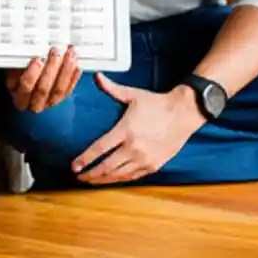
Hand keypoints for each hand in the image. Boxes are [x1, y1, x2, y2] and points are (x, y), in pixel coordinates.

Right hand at [6, 45, 79, 112]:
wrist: (30, 81)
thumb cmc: (21, 73)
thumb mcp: (16, 69)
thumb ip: (21, 63)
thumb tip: (30, 51)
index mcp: (19, 96)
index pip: (25, 87)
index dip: (32, 74)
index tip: (37, 59)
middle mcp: (33, 104)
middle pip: (43, 89)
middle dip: (51, 68)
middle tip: (55, 51)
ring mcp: (48, 103)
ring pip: (58, 90)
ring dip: (65, 71)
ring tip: (69, 54)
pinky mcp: (60, 100)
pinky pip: (68, 90)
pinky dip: (73, 77)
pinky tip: (76, 64)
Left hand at [72, 73, 204, 184]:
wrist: (183, 113)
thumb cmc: (157, 103)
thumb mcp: (133, 95)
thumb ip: (112, 88)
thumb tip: (97, 76)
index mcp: (126, 130)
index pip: (100, 148)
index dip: (85, 159)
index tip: (74, 165)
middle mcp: (134, 147)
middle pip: (106, 166)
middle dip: (90, 173)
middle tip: (79, 176)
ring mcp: (144, 158)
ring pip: (118, 175)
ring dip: (102, 179)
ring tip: (91, 180)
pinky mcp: (154, 165)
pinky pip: (133, 176)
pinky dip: (119, 179)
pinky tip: (111, 179)